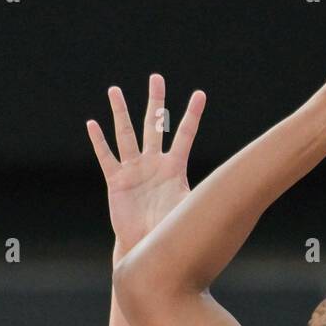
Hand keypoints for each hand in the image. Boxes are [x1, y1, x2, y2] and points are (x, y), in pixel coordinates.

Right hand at [87, 75, 206, 260]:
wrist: (148, 248)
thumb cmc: (171, 232)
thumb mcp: (191, 209)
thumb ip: (206, 196)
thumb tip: (233, 191)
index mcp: (174, 168)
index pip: (184, 135)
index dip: (192, 115)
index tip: (200, 94)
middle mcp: (153, 164)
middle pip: (154, 126)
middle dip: (155, 102)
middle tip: (156, 77)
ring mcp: (134, 170)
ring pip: (126, 135)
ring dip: (120, 113)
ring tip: (114, 91)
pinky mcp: (117, 181)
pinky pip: (107, 158)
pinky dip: (99, 142)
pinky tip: (92, 124)